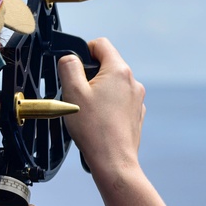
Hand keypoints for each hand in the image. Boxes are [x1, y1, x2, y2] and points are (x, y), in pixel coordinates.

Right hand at [58, 38, 145, 179]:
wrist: (113, 161)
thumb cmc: (94, 130)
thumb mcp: (72, 92)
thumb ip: (69, 67)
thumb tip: (70, 58)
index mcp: (119, 71)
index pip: (101, 44)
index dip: (84, 50)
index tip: (75, 66)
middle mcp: (132, 82)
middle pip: (107, 65)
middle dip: (90, 75)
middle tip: (77, 94)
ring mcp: (136, 99)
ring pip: (113, 85)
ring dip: (99, 92)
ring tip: (87, 111)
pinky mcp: (136, 114)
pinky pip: (119, 102)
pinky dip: (108, 106)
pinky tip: (98, 121)